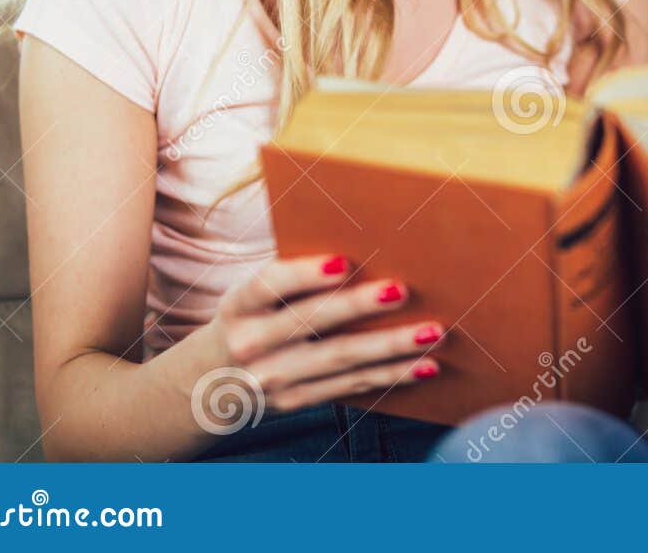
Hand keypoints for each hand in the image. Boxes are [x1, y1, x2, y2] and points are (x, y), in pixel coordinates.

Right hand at [203, 254, 445, 413]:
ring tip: (432, 332)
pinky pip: (352, 386)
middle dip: (358, 307)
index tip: (343, 262)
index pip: (269, 285)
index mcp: (240, 305)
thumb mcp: (254, 294)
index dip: (304, 274)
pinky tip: (426, 366)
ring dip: (390, 347)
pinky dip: (392, 376)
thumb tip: (364, 246)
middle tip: (401, 290)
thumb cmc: (254, 315)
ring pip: (339, 359)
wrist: (215, 380)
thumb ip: (293, 274)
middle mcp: (251, 345)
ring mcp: (274, 379)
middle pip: (311, 322)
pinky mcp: (297, 400)